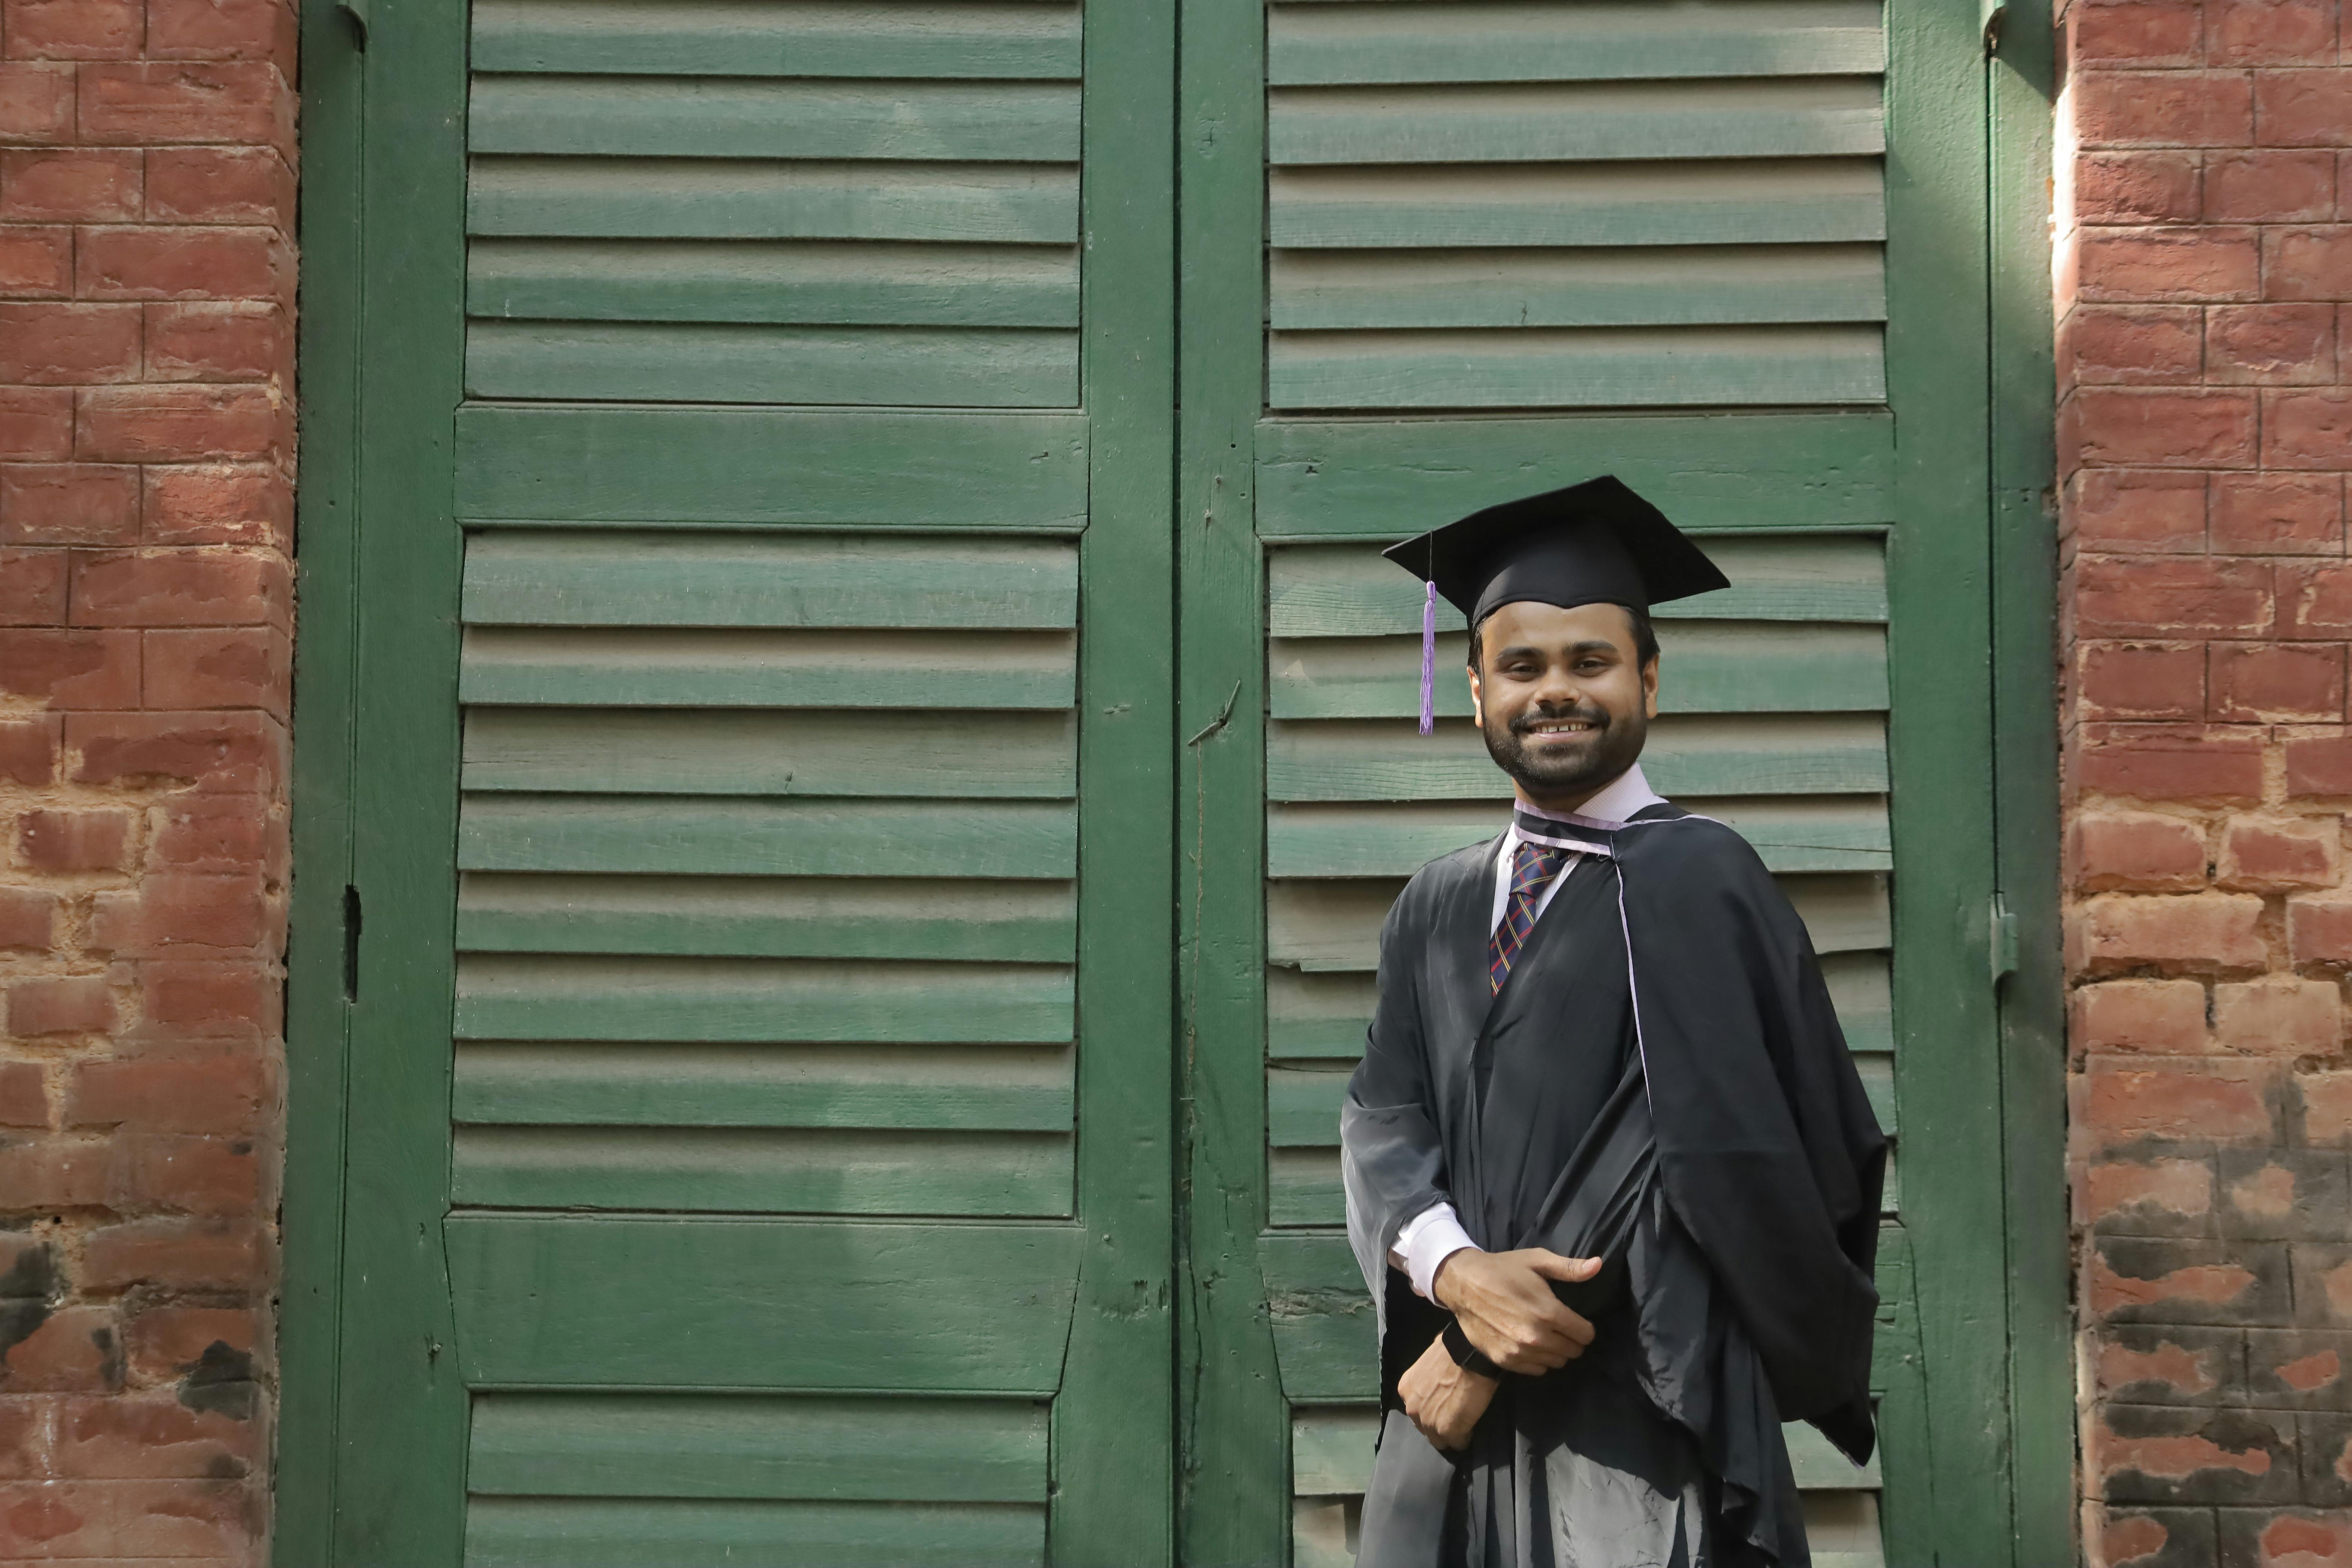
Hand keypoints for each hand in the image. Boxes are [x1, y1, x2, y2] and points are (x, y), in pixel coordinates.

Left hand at [1399, 1333, 1496, 1451]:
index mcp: (1406, 1389)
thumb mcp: (1429, 1360)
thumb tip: (1436, 1375)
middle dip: (1439, 1424)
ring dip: (1451, 1435)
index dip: (1432, 1410)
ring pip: (1439, 1441)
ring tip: (1465, 1424)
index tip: (1445, 1406)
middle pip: (1425, 1428)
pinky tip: (1473, 1428)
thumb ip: (1427, 1375)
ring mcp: (1428, 1422)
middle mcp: (1412, 1408)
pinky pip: (1458, 1444)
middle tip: (1455, 1416)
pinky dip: (1466, 1439)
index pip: (1416, 1410)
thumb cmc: (1452, 1349)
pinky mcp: (1447, 1431)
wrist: (1468, 1353)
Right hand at [1430, 1248, 1599, 1373]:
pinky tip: (1530, 1343)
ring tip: (1546, 1335)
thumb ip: (1569, 1268)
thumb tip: (1599, 1265)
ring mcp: (1519, 1352)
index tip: (1576, 1320)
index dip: (1585, 1327)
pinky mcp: (1505, 1360)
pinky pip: (1536, 1370)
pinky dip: (1538, 1360)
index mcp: (1548, 1312)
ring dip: (1556, 1351)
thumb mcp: (1537, 1261)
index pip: (1585, 1334)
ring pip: (1556, 1362)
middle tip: (1561, 1327)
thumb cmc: (1503, 1269)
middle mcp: (1536, 1337)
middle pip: (1573, 1351)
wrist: (1462, 1283)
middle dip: (1572, 1340)